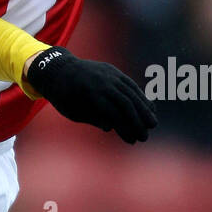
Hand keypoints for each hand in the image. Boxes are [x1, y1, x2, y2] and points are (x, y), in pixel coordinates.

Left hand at [24, 46, 156, 142]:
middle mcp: (102, 82)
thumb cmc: (63, 96)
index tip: (132, 141)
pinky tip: (149, 107)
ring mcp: (109, 74)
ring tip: (152, 124)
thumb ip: (93, 118)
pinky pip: (130, 84)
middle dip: (138, 121)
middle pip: (126, 103)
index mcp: (90, 94)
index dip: (124, 129)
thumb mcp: (73, 111)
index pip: (113, 114)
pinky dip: (140, 96)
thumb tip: (111, 127)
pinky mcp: (113, 71)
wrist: (58, 69)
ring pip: (132, 92)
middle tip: (145, 137)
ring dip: (144, 109)